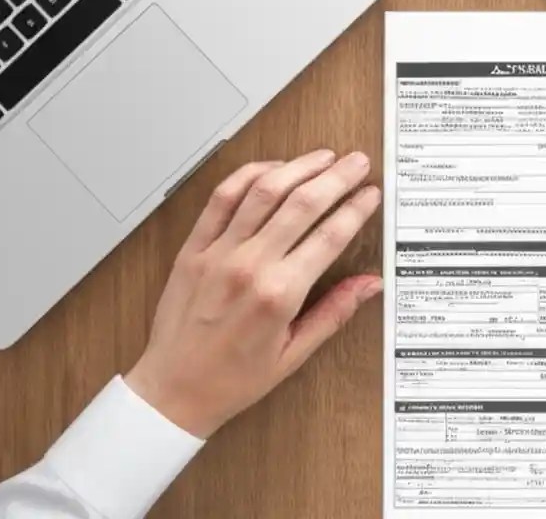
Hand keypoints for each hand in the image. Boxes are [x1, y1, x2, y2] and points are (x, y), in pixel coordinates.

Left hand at [125, 150, 381, 437]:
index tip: (370, 194)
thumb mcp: (295, 353)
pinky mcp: (194, 248)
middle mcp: (250, 267)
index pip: (330, 236)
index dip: (356, 208)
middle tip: (357, 162)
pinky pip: (221, 199)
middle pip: (303, 204)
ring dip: (298, 167)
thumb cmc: (233, 378)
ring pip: (264, 191)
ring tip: (322, 157)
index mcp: (280, 295)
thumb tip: (370, 284)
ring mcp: (219, 253)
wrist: (174, 389)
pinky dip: (248, 176)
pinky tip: (271, 169)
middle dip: (337, 177)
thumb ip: (335, 311)